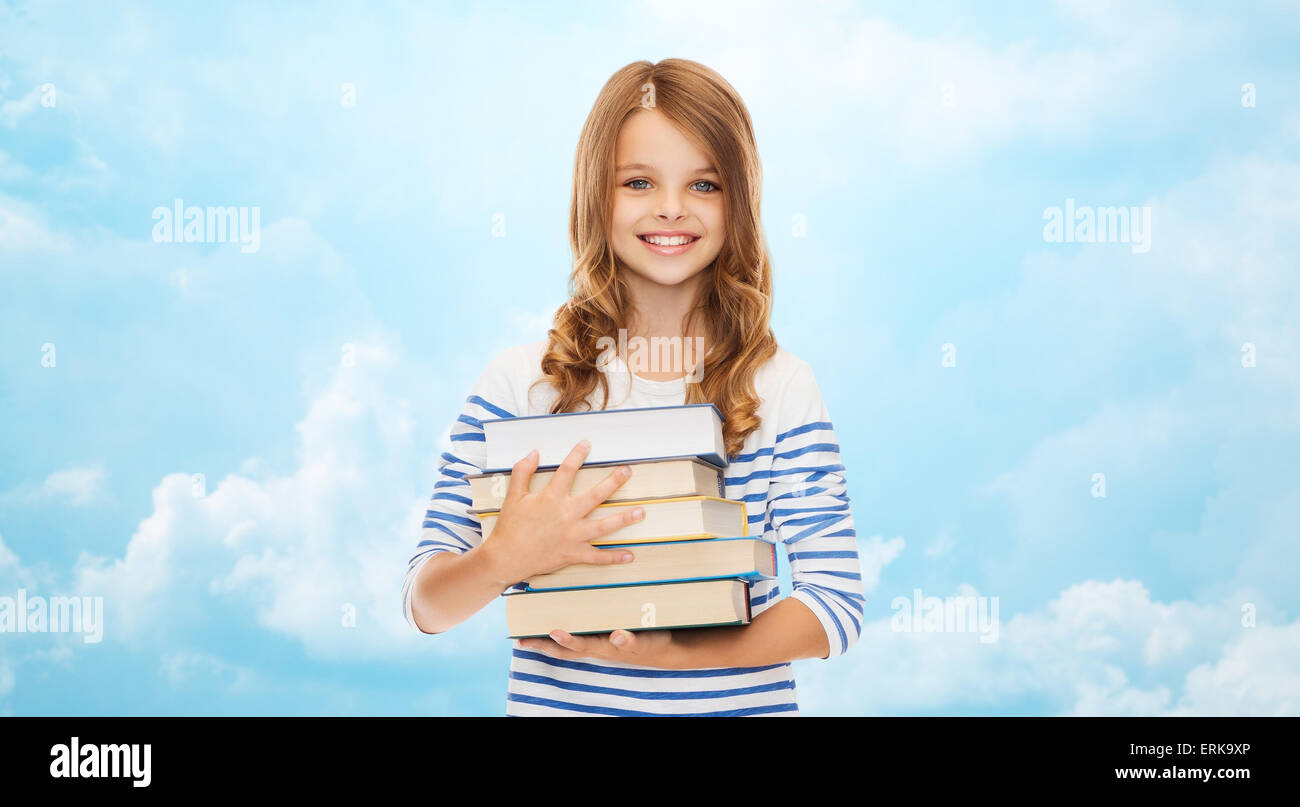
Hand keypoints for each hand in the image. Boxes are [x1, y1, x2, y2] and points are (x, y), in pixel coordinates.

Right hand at [479, 439, 644, 583]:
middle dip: (614, 482)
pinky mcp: (573, 554)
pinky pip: (597, 557)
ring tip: (641, 512)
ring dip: (624, 519)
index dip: (578, 455)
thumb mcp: (513, 495)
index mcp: (551, 498)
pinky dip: (613, 557)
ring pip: (603, 526)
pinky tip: (629, 555)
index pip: (568, 471)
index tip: (587, 444)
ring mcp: (572, 536)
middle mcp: (566, 515)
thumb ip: (523, 471)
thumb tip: (534, 452)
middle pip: (595, 496)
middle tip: (627, 471)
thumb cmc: (510, 526)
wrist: (506, 558)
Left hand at [519, 628, 677, 667]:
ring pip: (563, 649)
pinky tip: (541, 633)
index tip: (554, 632)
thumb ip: (630, 641)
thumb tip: (618, 637)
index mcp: (605, 647)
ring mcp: (593, 647)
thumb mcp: (644, 642)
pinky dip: (553, 641)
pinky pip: (569, 645)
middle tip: (524, 640)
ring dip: (543, 646)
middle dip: (544, 646)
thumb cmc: (648, 641)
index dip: (568, 641)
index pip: (583, 645)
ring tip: (523, 640)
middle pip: (565, 650)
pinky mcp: (593, 641)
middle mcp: (595, 649)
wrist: (655, 649)